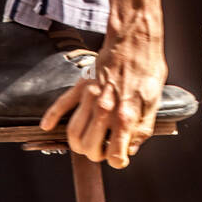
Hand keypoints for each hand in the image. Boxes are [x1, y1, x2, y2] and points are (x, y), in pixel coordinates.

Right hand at [40, 26, 167, 169]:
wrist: (135, 41)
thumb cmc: (147, 68)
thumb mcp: (154, 102)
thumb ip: (142, 129)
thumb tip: (131, 147)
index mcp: (125, 116)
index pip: (115, 156)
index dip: (118, 160)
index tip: (119, 157)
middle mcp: (104, 110)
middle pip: (89, 148)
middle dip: (96, 155)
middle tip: (103, 150)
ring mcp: (89, 98)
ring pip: (73, 132)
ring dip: (78, 144)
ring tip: (87, 143)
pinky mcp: (81, 85)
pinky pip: (61, 104)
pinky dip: (51, 117)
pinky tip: (47, 126)